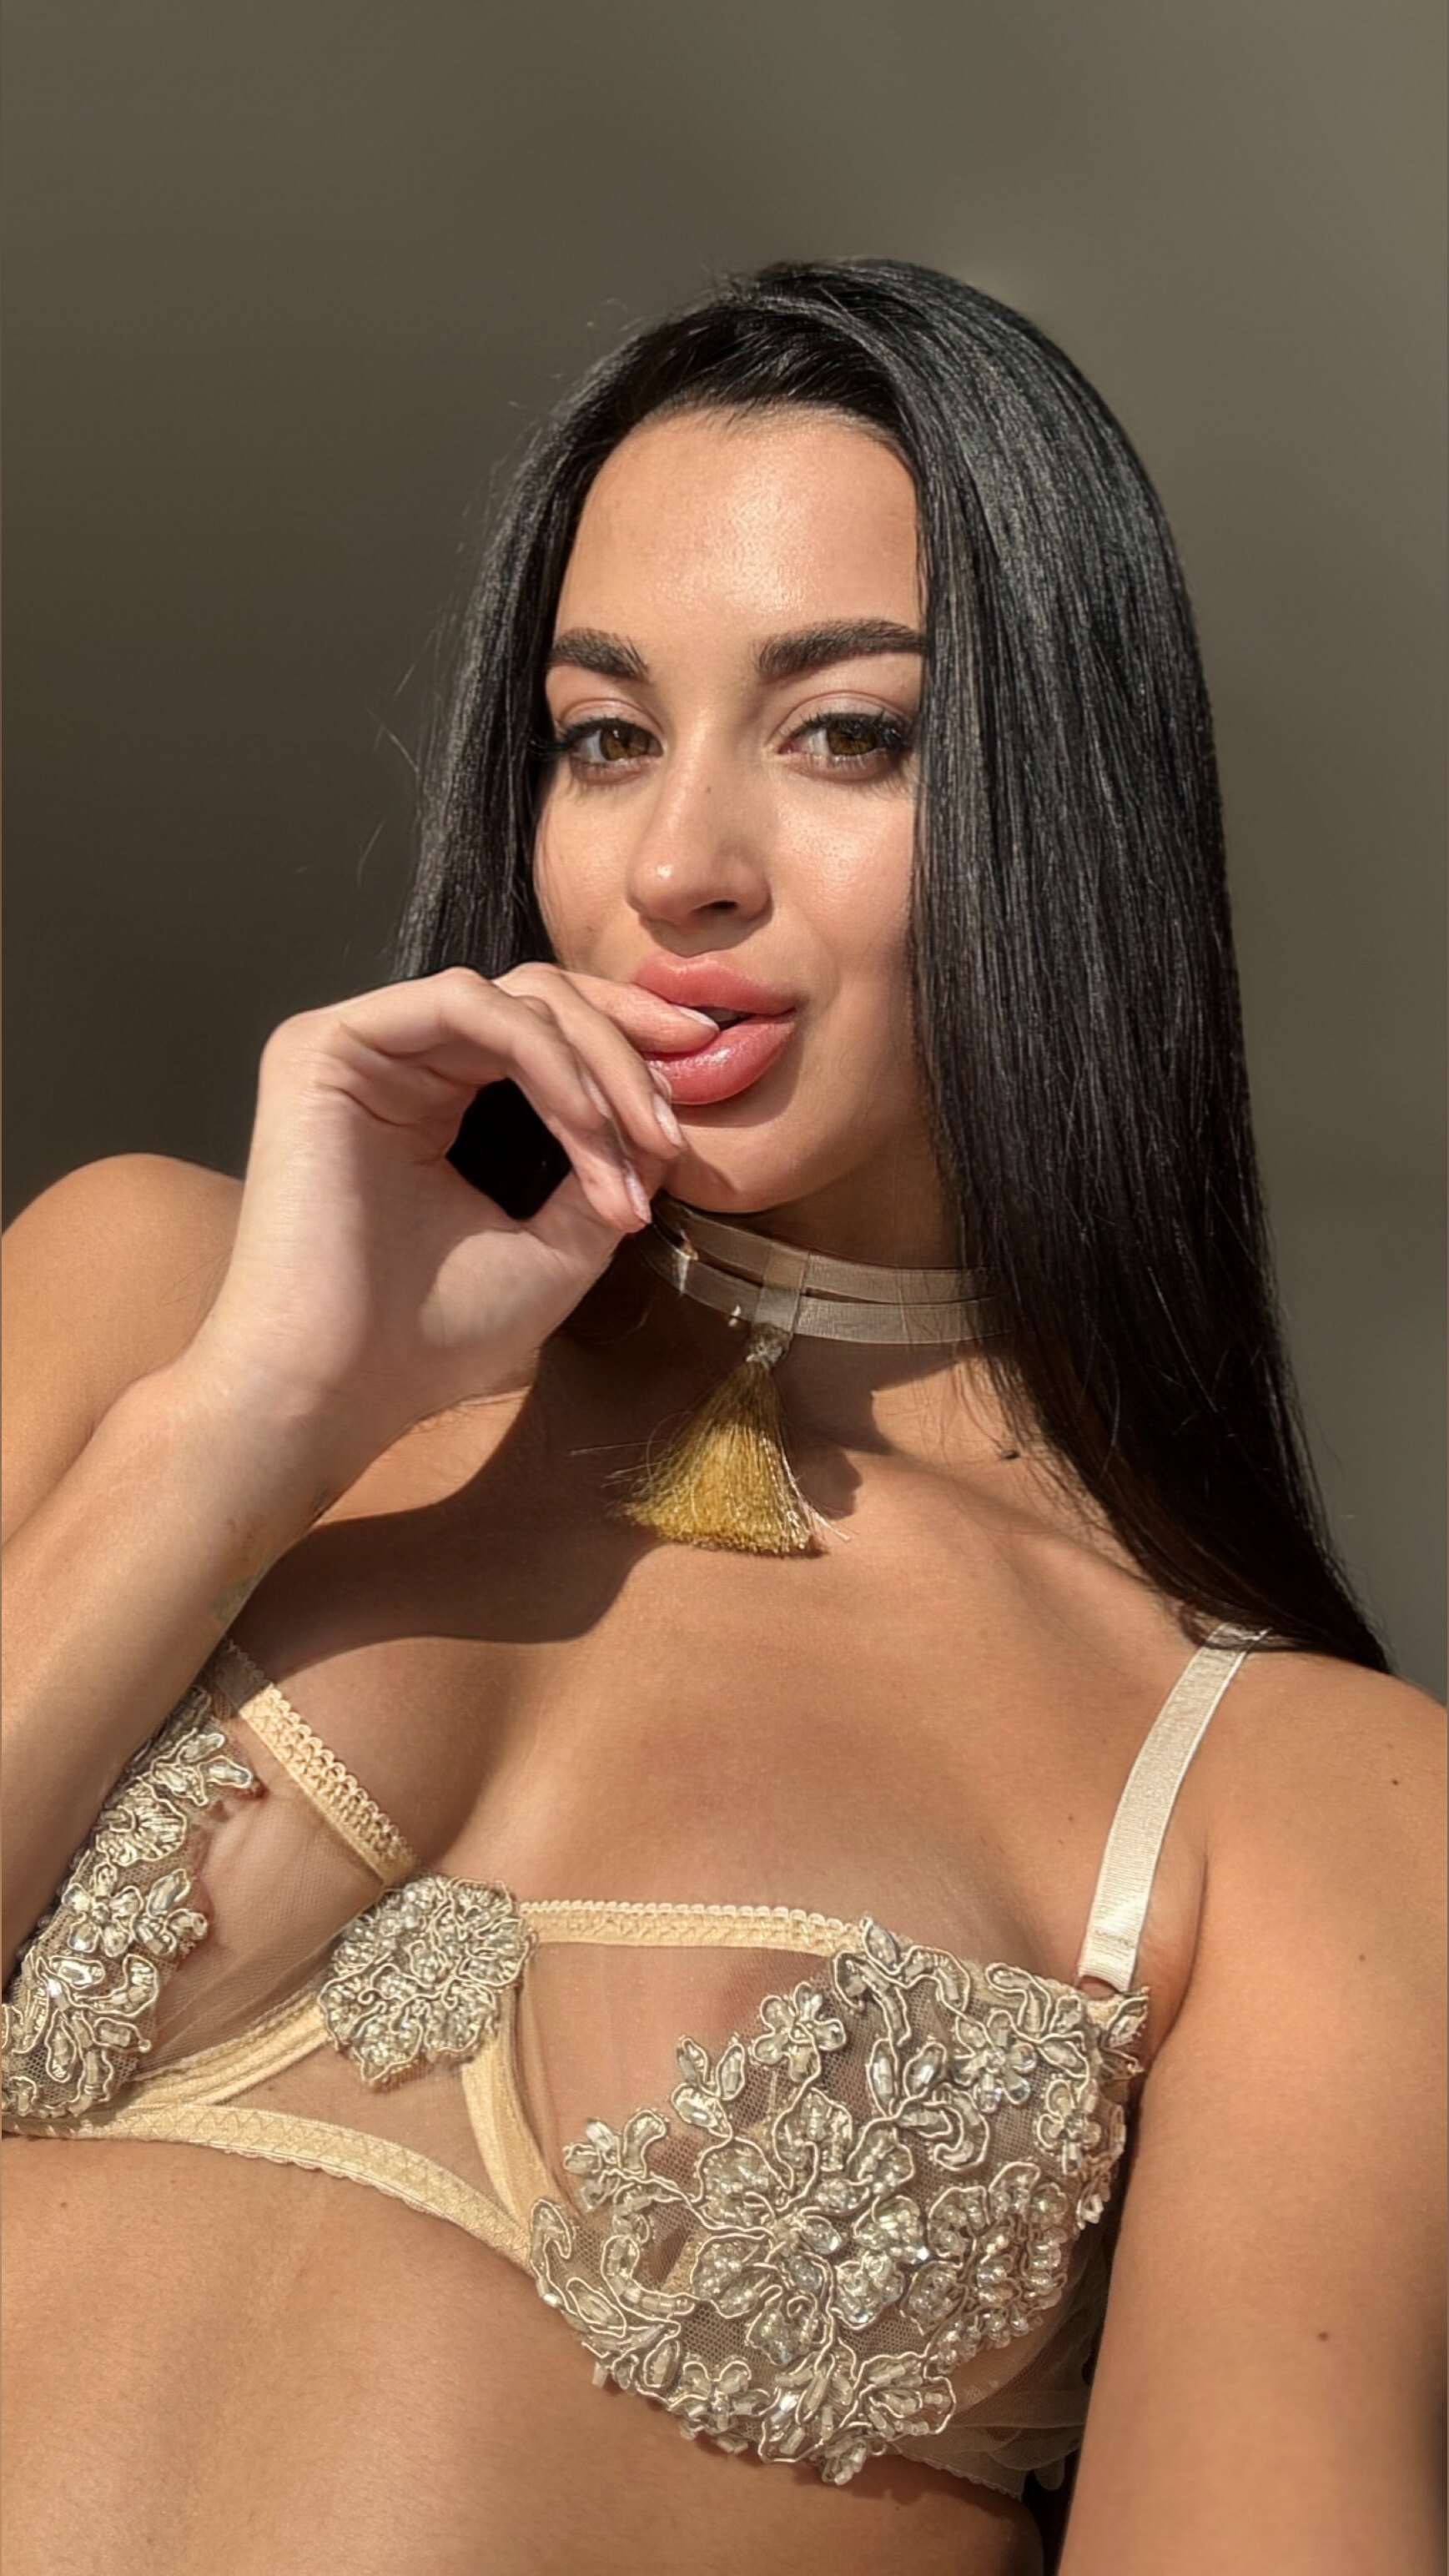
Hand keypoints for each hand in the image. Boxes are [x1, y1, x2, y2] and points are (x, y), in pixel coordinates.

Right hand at [180, 963, 711, 1483]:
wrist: (333, 1392)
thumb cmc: (429, 1341)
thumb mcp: (555, 1249)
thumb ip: (606, 1173)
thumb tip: (668, 1121)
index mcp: (435, 1100)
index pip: (545, 1036)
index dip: (628, 1051)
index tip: (702, 1087)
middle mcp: (396, 1062)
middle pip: (538, 1002)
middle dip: (627, 1048)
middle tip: (677, 1121)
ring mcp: (358, 1047)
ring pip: (514, 998)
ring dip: (597, 1066)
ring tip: (641, 1144)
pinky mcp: (326, 1044)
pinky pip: (465, 1004)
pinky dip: (546, 1056)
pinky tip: (587, 1122)